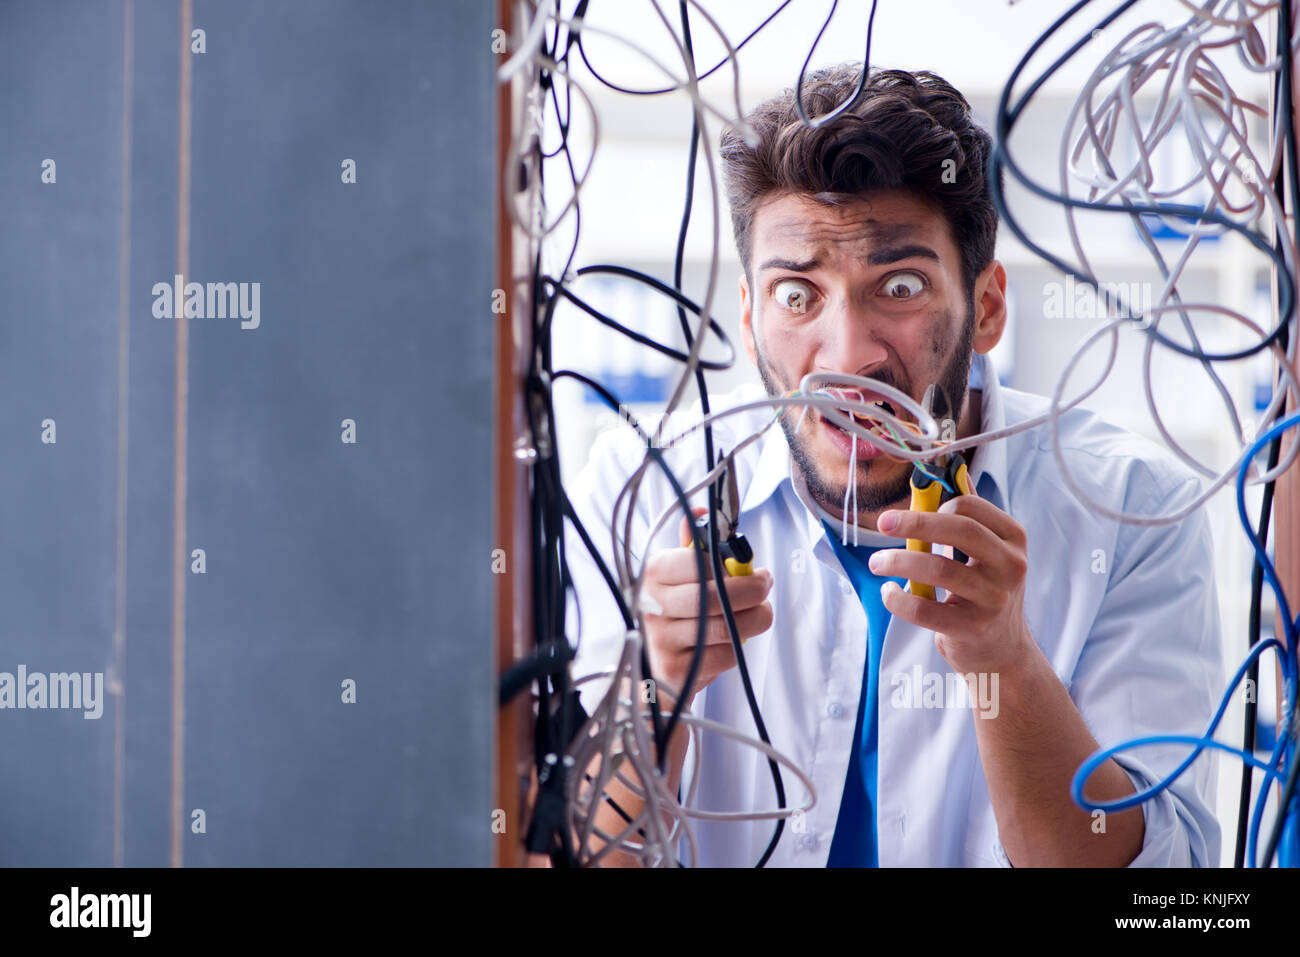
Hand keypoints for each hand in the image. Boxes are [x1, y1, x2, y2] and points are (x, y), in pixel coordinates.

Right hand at [640, 507, 773, 704]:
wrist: (653, 668)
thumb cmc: (672, 614)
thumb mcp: (675, 576)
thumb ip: (692, 546)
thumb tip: (701, 511)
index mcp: (653, 574)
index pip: (694, 561)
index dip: (729, 564)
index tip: (751, 567)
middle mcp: (652, 605)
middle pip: (712, 596)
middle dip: (751, 591)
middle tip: (765, 587)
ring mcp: (661, 639)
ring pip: (723, 627)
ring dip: (754, 618)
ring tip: (761, 612)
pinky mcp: (676, 669)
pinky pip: (723, 654)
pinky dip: (740, 646)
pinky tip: (738, 638)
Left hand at [866, 493, 1034, 676]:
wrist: (1002, 651)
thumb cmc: (985, 592)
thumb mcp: (988, 552)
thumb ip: (969, 517)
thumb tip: (948, 471)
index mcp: (1012, 539)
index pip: (971, 507)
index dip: (933, 504)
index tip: (904, 513)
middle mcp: (1010, 566)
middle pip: (960, 530)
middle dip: (914, 523)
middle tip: (882, 524)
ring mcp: (993, 599)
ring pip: (938, 569)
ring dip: (898, 561)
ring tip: (877, 562)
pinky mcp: (972, 628)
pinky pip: (924, 608)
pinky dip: (897, 598)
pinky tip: (889, 592)